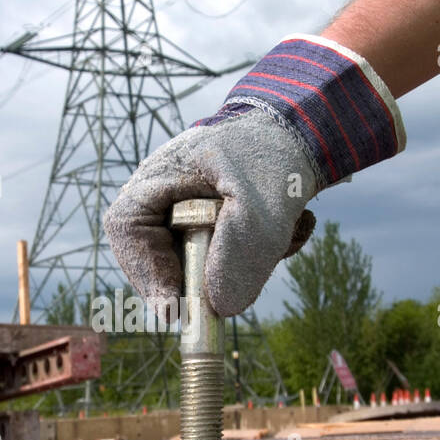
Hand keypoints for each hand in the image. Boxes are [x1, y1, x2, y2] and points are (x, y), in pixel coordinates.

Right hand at [105, 34, 403, 317]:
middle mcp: (164, 197)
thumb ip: (240, 254)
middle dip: (211, 273)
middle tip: (250, 278)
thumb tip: (219, 308)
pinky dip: (262, 254)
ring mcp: (190, 212)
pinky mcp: (218, 224)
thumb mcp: (261, 206)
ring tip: (288, 234)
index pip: (128, 233)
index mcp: (156, 179)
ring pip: (202, 263)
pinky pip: (228, 258)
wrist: (311, 131)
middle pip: (163, 258)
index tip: (180, 308)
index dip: (148, 275)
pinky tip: (291, 228)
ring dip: (249, 261)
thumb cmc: (275, 157)